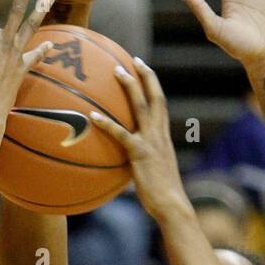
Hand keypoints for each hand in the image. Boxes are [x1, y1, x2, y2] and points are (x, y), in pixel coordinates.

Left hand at [89, 59, 182, 219]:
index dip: (153, 85)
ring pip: (141, 106)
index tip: (144, 69)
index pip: (160, 104)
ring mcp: (150, 142)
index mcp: (163, 136)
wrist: (171, 205)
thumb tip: (128, 164)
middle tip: (132, 60)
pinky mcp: (139, 154)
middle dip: (145, 76)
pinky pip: (121, 134)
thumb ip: (141, 161)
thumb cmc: (162, 195)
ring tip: (115, 70)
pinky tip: (92, 116)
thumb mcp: (154, 172)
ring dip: (129, 86)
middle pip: (154, 97)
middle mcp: (159, 134)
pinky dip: (106, 123)